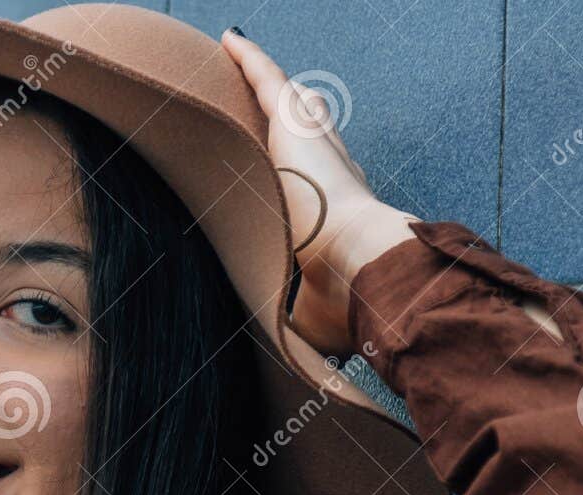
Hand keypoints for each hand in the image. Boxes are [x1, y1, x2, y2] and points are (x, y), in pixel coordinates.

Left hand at [220, 28, 420, 354]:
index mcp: (328, 218)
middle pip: (301, 140)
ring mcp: (310, 145)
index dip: (299, 183)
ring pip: (282, 105)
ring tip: (238, 70)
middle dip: (287, 124)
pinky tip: (229, 42)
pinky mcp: (294, 121)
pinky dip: (249, 60)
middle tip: (271, 110)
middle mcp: (323, 174)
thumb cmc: (335, 302)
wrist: (354, 266)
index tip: (287, 183)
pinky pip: (265, 79)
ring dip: (262, 89)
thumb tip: (277, 363)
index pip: (311, 191)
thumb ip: (287, 329)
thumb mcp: (300, 317)